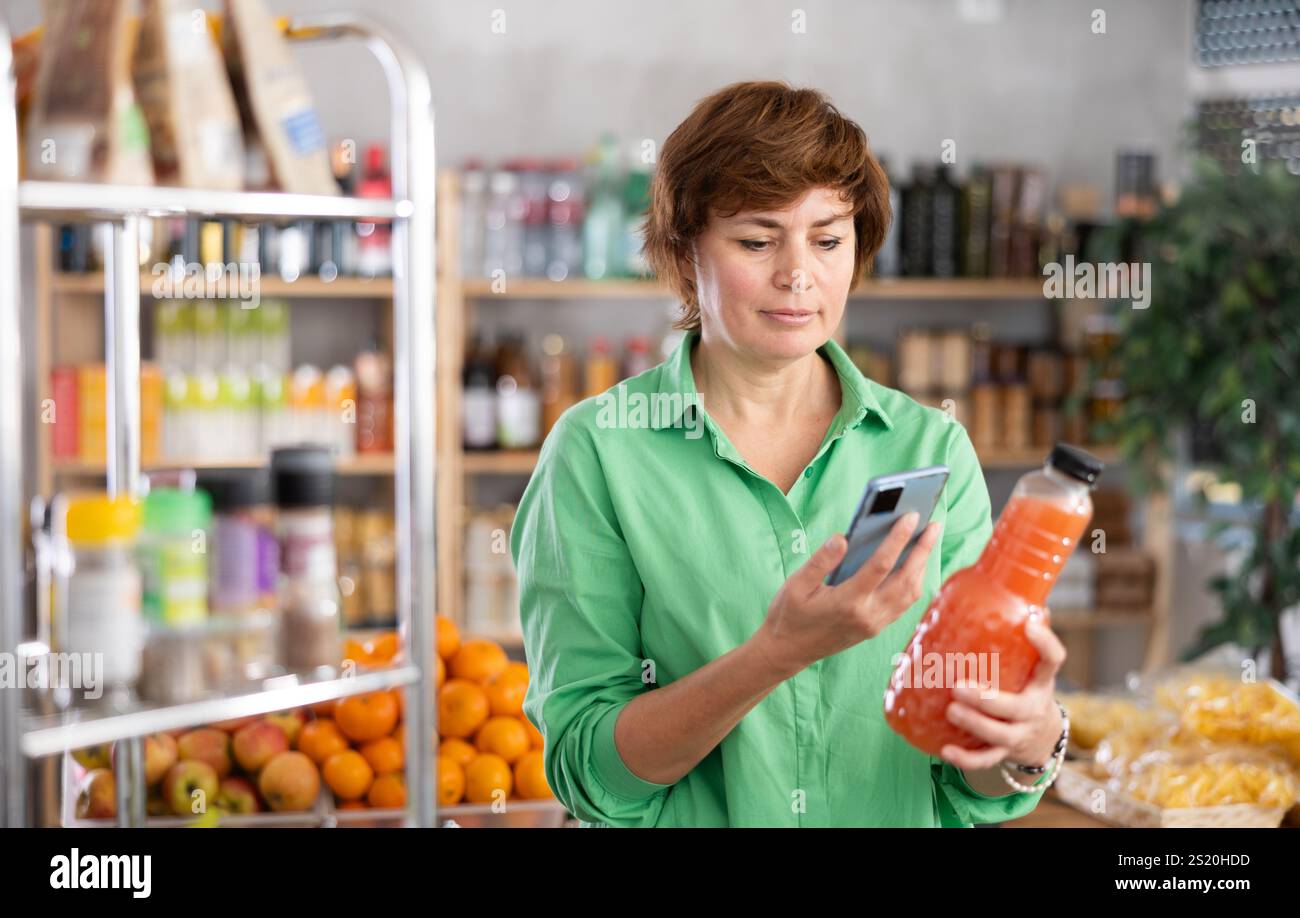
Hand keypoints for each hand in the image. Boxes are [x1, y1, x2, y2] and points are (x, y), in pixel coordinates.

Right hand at [751, 511, 942, 679]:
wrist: (788, 651)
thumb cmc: (789, 615)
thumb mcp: (796, 585)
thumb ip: (820, 562)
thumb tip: (842, 538)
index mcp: (847, 602)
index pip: (881, 565)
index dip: (898, 538)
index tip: (910, 516)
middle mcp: (867, 615)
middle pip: (906, 579)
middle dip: (923, 550)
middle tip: (934, 524)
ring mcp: (875, 624)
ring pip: (910, 593)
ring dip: (922, 565)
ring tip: (927, 540)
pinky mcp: (876, 628)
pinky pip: (904, 603)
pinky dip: (914, 581)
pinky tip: (914, 564)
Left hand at [937, 615, 1066, 770]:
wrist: (1042, 737)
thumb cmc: (1026, 688)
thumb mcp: (1030, 665)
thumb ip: (1020, 637)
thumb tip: (1011, 592)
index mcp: (1041, 681)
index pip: (1053, 661)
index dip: (1045, 643)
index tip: (1028, 625)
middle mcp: (1033, 709)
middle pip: (1015, 708)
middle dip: (987, 699)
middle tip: (958, 686)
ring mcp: (1020, 734)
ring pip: (999, 735)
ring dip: (974, 724)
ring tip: (951, 710)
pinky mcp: (1005, 752)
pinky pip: (986, 760)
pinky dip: (966, 759)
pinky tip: (945, 750)